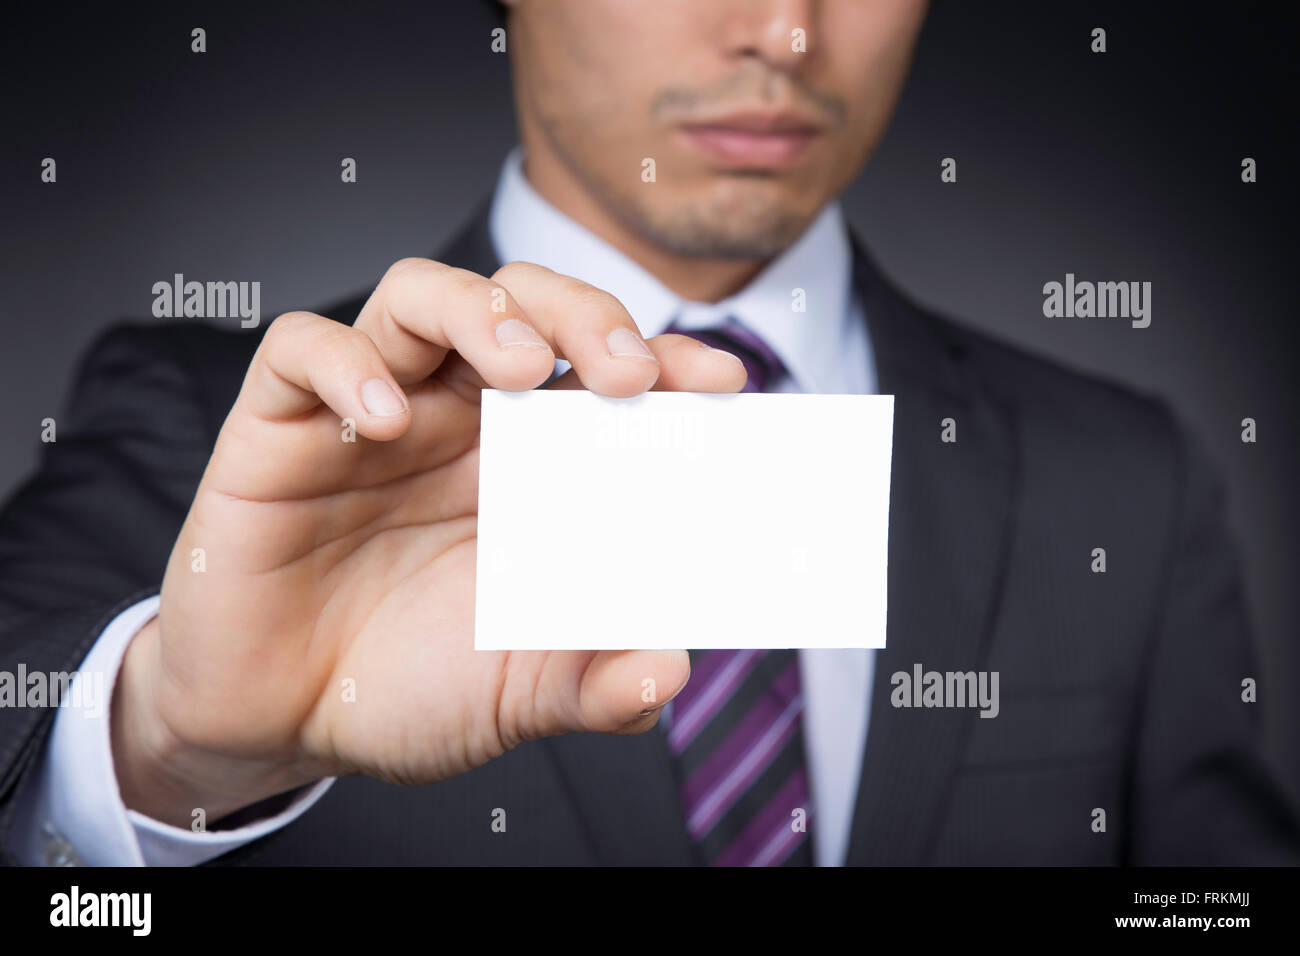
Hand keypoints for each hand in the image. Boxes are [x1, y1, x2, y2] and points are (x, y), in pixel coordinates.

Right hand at [110, 258, 746, 825]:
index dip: (667, 360)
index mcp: (528, 462)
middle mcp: (457, 418)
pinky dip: (346, 365)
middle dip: (585, 315)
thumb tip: (668, 673)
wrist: (283, 722)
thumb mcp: (517, 693)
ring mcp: (371, 412)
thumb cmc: (405, 686)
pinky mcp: (280, 427)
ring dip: (481, 314)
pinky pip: (302, 351)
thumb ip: (593, 685)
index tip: (722, 381)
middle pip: (524, 303)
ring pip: (423, 295)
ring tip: (519, 369)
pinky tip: (384, 419)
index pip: (603, 374)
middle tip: (627, 371)